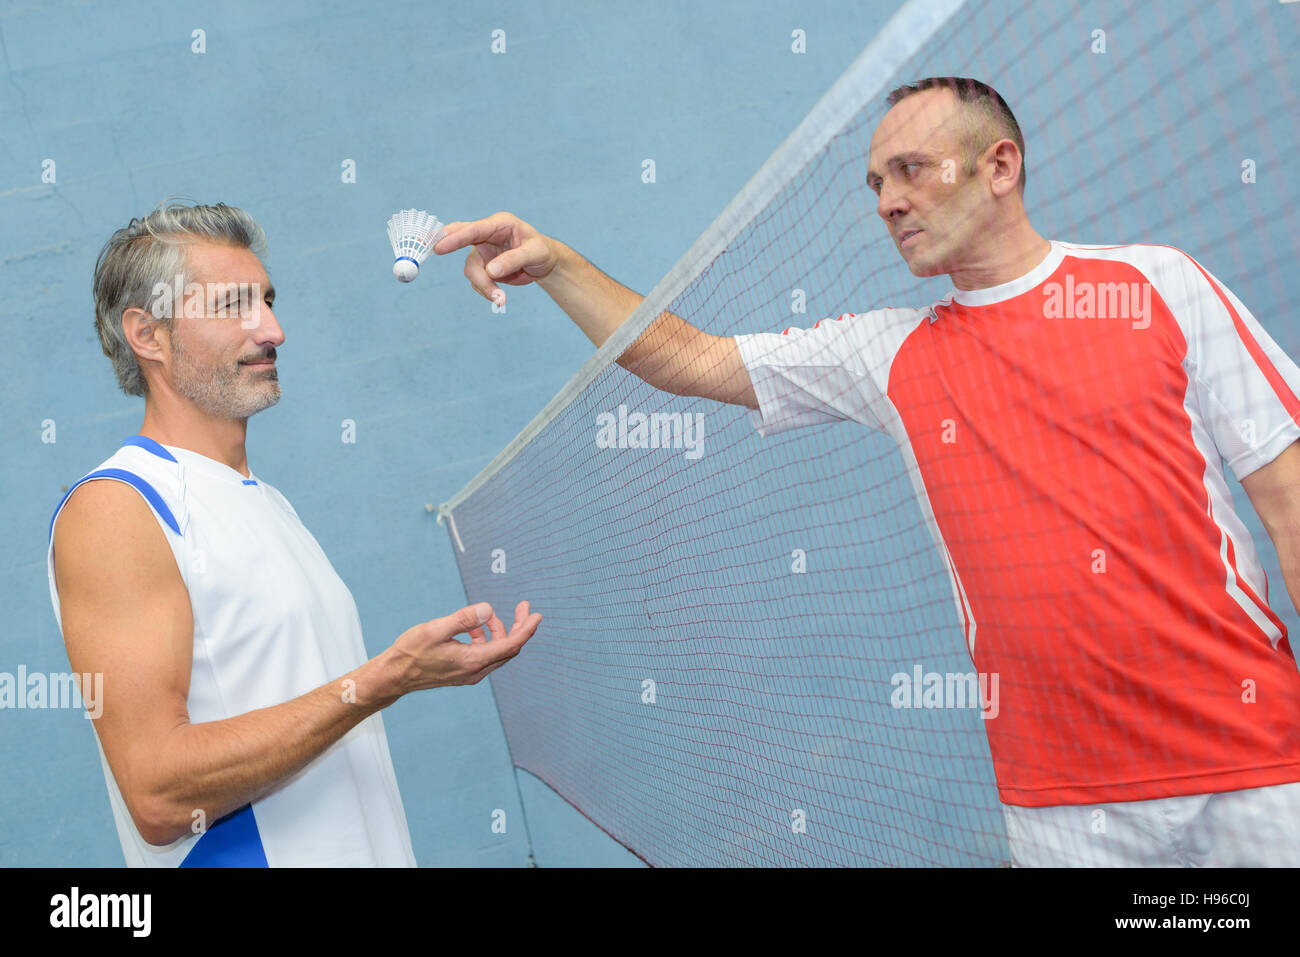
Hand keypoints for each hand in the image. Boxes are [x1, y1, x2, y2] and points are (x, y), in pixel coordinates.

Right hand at [386, 600, 540, 693]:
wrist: (394, 676)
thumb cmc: (411, 652)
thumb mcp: (435, 630)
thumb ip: (463, 619)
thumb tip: (489, 609)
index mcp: (473, 661)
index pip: (511, 645)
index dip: (526, 629)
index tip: (536, 614)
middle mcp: (476, 671)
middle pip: (509, 648)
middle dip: (518, 626)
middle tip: (523, 606)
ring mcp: (470, 674)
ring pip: (497, 651)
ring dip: (498, 631)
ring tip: (483, 617)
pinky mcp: (463, 673)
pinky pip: (484, 654)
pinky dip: (484, 638)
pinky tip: (471, 628)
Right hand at [433, 212, 558, 306]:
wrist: (545, 264)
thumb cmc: (542, 251)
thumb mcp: (535, 253)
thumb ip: (514, 260)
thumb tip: (491, 271)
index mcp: (499, 224)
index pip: (474, 230)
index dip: (456, 238)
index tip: (439, 247)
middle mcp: (487, 235)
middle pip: (462, 243)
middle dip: (458, 255)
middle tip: (449, 260)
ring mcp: (483, 252)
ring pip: (472, 270)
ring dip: (483, 286)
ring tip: (501, 300)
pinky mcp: (484, 267)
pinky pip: (477, 281)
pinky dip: (486, 291)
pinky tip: (500, 298)